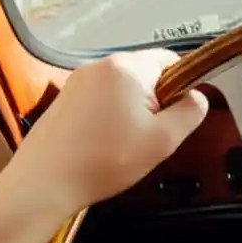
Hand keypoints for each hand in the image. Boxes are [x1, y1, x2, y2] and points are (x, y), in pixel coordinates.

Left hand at [3, 49, 208, 217]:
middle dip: (154, 103)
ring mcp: (77, 81)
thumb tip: (197, 96)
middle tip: (149, 137)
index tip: (174, 119)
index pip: (170, 60)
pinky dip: (108, 118)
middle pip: (145, 75)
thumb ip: (190, 113)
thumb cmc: (106, 160)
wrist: (44, 183)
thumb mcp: (163, 141)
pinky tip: (100, 146)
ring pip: (122, 89)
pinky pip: (99, 100)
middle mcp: (100, 65)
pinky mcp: (63, 99)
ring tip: (123, 146)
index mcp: (127, 67)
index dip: (182, 87)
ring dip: (131, 112)